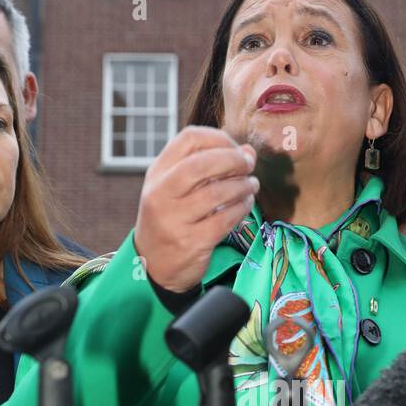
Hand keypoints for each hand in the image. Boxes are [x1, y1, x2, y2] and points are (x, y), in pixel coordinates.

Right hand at [134, 126, 259, 291]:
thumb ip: (208, 167)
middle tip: (249, 165)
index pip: (189, 139)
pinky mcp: (191, 242)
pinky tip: (245, 205)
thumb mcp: (176, 189)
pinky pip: (224, 220)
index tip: (235, 148)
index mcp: (157, 173)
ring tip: (251, 185)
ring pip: (216, 193)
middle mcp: (161, 194)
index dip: (219, 139)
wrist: (153, 266)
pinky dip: (241, 209)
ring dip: (242, 186)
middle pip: (202, 164)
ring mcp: (174, 220)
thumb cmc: (170, 220)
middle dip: (233, 160)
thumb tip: (248, 151)